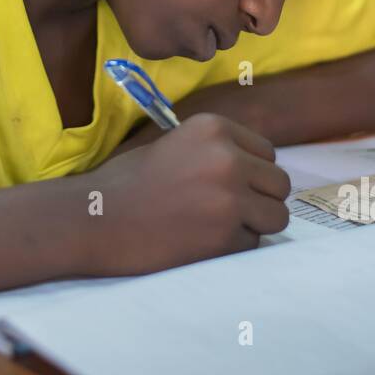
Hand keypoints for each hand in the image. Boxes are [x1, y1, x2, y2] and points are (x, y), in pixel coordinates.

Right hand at [84, 113, 290, 275]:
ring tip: (217, 226)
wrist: (94, 218)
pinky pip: (253, 243)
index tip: (227, 184)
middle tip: (225, 209)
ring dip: (254, 224)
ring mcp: (229, 197)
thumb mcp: (175, 143)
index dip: (252, 172)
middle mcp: (227, 157)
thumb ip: (217, 150)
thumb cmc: (127, 182)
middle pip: (279, 184)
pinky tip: (200, 241)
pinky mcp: (224, 235)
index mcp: (213, 127)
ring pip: (276, 215)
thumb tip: (258, 170)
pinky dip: (233, 247)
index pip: (268, 152)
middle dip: (259, 198)